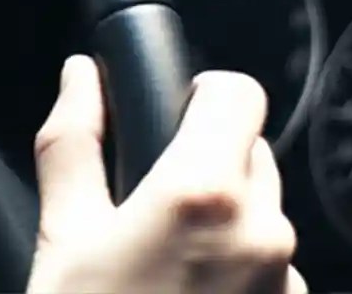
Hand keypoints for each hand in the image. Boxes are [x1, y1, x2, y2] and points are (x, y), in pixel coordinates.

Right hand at [27, 58, 306, 293]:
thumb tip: (80, 77)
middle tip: (148, 207)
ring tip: (163, 268)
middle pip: (252, 154)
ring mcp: (288, 284)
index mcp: (205, 193)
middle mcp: (264, 233)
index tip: (170, 116)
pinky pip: (272, 271)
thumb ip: (74, 141)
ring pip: (263, 216)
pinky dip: (238, 273)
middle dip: (206, 163)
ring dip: (225, 222)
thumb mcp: (63, 235)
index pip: (239, 93)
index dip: (201, 94)